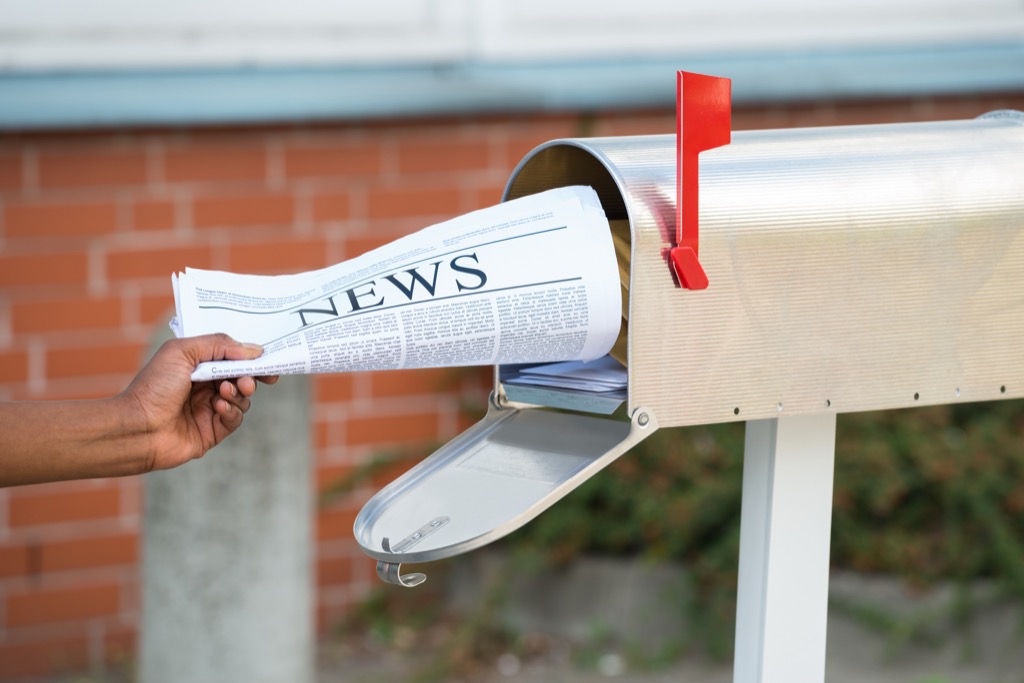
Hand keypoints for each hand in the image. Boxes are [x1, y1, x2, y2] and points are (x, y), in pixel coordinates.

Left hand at [119, 333, 279, 472]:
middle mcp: (204, 387)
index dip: (250, 358)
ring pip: (242, 399)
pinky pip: (235, 419)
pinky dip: (232, 411)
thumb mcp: (183, 352)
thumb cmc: (154, 386)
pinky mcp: (212, 431)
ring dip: (239, 393)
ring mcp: (209, 409)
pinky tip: (218, 407)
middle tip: (248, 380)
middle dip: (249, 377)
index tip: (267, 358)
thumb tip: (253, 349)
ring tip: (225, 392)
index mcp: (197, 366)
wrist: (138, 427)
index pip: (231, 358)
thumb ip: (218, 344)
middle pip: (242, 378)